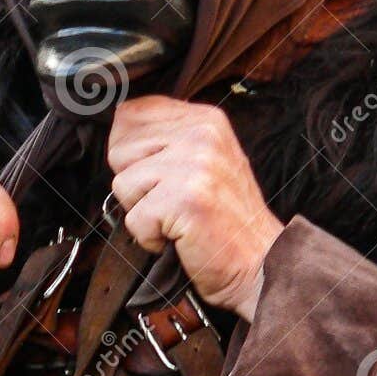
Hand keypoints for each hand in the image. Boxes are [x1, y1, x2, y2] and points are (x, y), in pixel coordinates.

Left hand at [107, 97, 283, 320]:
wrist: (261, 262)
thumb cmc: (225, 219)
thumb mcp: (202, 160)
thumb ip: (165, 139)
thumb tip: (115, 128)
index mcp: (204, 119)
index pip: (131, 113)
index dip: (131, 152)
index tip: (159, 175)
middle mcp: (201, 133)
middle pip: (119, 149)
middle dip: (135, 183)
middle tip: (174, 201)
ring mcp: (194, 164)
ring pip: (122, 183)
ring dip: (143, 211)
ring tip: (178, 218)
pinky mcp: (185, 199)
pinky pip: (134, 218)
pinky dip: (150, 238)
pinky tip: (181, 236)